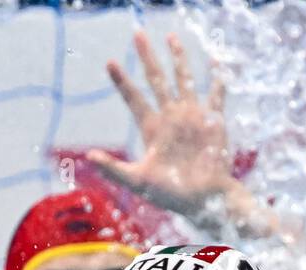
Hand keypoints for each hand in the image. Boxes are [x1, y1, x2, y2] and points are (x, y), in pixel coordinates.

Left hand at [90, 32, 260, 232]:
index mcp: (152, 129)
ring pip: (183, 79)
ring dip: (178, 59)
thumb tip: (88, 157)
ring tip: (171, 37)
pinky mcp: (212, 121)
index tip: (110, 62)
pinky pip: (215, 94)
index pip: (134, 98)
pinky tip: (215, 61)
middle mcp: (171, 118)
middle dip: (147, 58)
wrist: (204, 201)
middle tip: (138, 34)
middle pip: (157, 80)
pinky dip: (217, 78)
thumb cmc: (171, 195)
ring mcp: (192, 117)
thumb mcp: (138, 181)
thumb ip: (114, 169)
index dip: (122, 81)